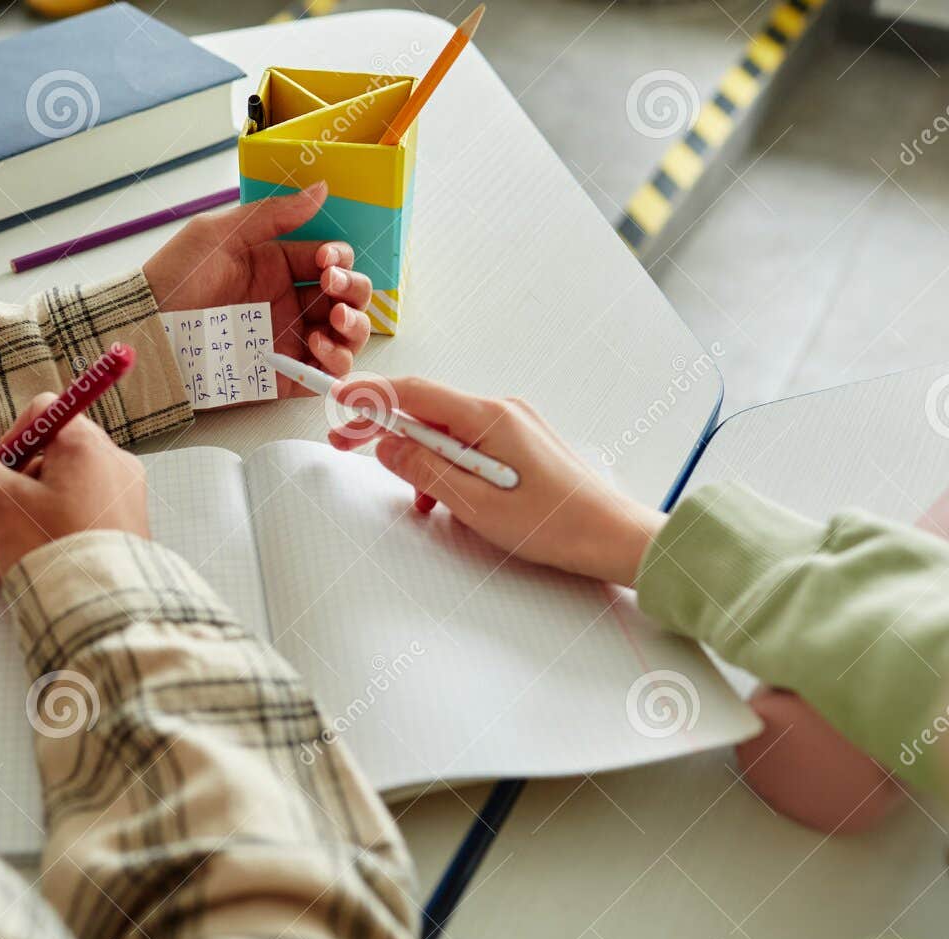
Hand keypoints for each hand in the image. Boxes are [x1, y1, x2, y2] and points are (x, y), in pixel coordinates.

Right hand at [0, 393, 148, 583]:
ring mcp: (117, 505)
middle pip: (40, 467)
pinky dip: (34, 545)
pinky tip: (1, 573)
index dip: (5, 442)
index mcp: (85, 445)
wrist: (103, 610)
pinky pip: (68, 530)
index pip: (41, 416)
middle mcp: (109, 468)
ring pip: (48, 505)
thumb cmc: (53, 547)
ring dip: (5, 529)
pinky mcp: (117, 538)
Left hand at [142, 182, 372, 397]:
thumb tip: (321, 189)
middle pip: (348, 297)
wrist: (148, 329)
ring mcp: (287, 339)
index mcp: (277, 266)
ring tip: (333, 321)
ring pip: (346, 336)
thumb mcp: (220, 234)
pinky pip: (325, 374)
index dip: (339, 258)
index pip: (331, 260)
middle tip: (331, 288)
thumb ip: (273, 214)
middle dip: (354, 290)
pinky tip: (319, 347)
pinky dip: (336, 362)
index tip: (324, 260)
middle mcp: (288, 302)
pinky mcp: (282, 376)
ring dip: (354, 326)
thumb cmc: (176, 278)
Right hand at [328, 377, 666, 586]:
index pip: (414, 393)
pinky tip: (448, 502)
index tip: (336, 397)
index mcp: (490, 418)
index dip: (370, 394)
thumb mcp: (476, 506)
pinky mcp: (519, 442)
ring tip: (420, 503)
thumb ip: (425, 471)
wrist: (612, 536)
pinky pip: (468, 446)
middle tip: (343, 442)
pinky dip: (448, 468)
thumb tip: (387, 445)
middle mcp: (501, 411)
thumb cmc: (555, 525)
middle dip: (384, 428)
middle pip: (426, 409)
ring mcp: (512, 425)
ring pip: (446, 433)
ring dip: (421, 460)